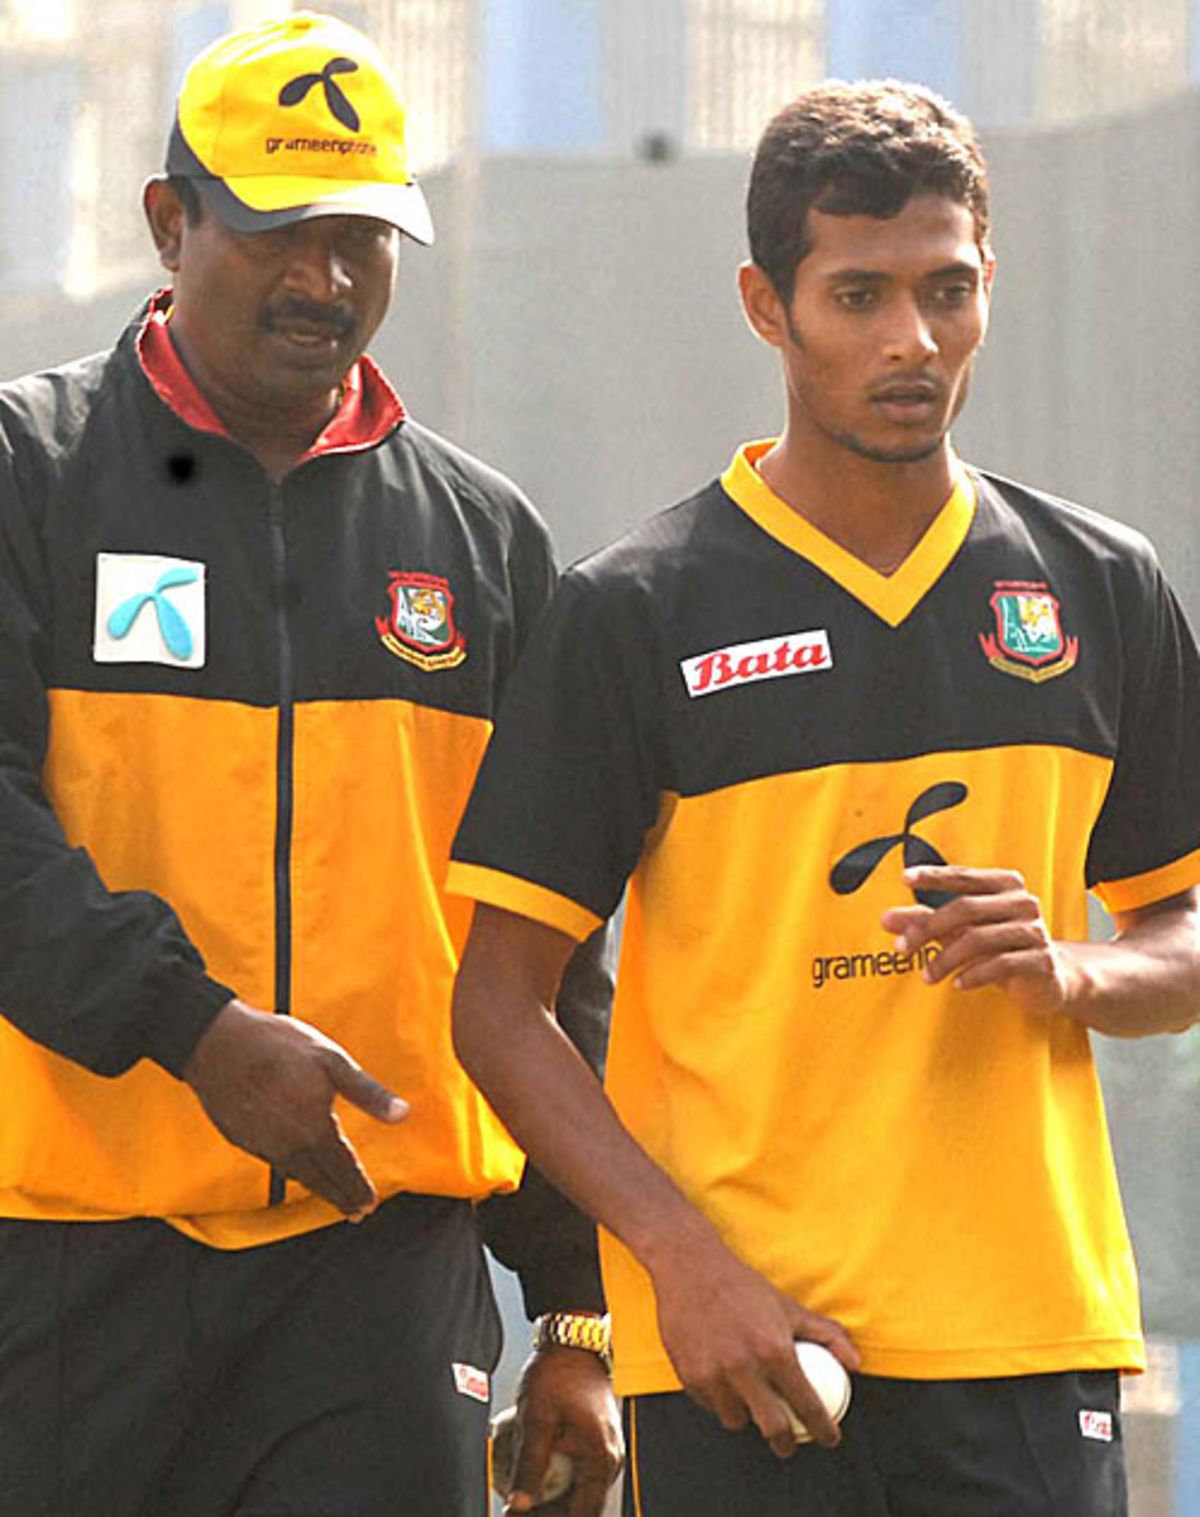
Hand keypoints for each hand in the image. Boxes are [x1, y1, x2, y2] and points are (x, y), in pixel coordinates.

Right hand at [182, 999, 407, 1219]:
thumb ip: (368, 1093)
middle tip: (357, 1212)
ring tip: (331, 1196)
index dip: (357, 1188)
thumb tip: (403, 1114)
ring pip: (295, 1174)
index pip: (342, 1167)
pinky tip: (295, 1168)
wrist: (218, 1042)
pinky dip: (291, 1171)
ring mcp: (262, 1143)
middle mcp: (288, 1143)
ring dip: (317, 1188)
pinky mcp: (242, 1137)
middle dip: (341, 1197)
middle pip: (320, 1179)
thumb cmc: (279, 1045)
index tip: (369, 1205)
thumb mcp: (332, 1061)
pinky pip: (274, 1162)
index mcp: (314, 1126)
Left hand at [504, 1345, 622, 1515]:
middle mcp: (611, 1459)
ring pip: (580, 1491)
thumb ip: (529, 1468)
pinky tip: (531, 1474)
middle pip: (582, 1507)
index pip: (582, 1515)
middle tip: (515, 1509)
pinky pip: (580, 1472)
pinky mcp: (597, 1440)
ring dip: (552, 1499)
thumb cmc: (557, 1374)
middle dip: (549, 1512)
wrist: (573, 1339)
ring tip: (519, 1494)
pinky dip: (558, 1479)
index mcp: (601, 1459)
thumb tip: (518, 1508)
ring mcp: (606, 1449)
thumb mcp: (537, 1420)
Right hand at [650, 1227, 858, 1457]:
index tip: (829, 1438)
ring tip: (751, 1406)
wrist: (690, 1268)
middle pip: (773, 1428)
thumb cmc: (743, 1287)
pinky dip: (720, 1401)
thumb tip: (855, 1364)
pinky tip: (724, 1386)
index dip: (823, 1429)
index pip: (807, 1405)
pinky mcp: (690, 1377)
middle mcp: (744, 1367)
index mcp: (774, 1350)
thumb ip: (826, 1334)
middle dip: (785, 1444)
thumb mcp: (788, 1307)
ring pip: (737, 1420)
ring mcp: (714, 1375)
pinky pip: (711, 1405)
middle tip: (788, 1444)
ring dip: (747, 1418)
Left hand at [882, 865, 1080, 1014]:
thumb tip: (887, 920)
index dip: (934, 876)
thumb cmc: (1001, 947)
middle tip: (901, 947)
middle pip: (966, 908)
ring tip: (926, 975)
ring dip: (945, 958)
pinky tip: (956, 984)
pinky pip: (1001, 964)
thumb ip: (926, 921)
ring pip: (980, 939)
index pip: (963, 875)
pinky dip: (974, 975)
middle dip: (928, 928)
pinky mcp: (1041, 960)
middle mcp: (1021, 903)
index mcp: (1004, 885)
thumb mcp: (961, 931)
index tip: (904, 878)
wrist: (1051, 979)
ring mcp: (1034, 931)